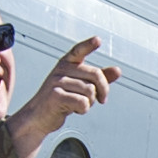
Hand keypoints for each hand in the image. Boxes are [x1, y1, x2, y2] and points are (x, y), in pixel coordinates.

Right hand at [7, 39, 120, 157]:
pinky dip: (83, 110)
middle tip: (102, 100)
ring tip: (79, 104)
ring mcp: (57, 82)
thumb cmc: (61, 99)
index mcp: (67, 63)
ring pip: (90, 91)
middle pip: (96, 74)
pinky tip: (74, 110)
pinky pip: (82, 102)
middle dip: (103, 90)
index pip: (79, 51)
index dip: (89, 45)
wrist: (39, 117)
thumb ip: (99, 78)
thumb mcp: (80, 86)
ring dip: (90, 102)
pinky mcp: (55, 96)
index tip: (98, 40)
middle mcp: (61, 69)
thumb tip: (117, 71)